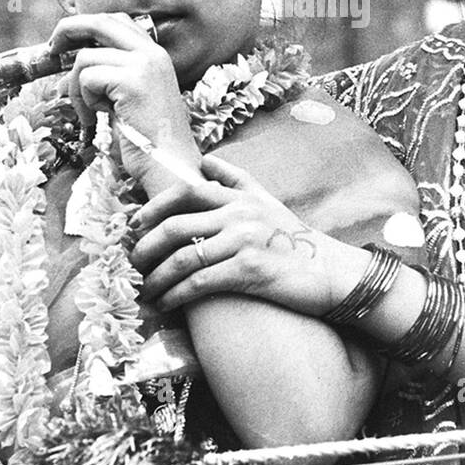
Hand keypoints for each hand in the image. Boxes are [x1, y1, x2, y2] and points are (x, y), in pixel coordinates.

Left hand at [48, 13, 199, 192]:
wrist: (169, 164)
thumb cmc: (147, 139)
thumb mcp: (128, 99)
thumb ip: (107, 78)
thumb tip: (66, 75)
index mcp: (155, 55)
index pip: (116, 21)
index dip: (86, 26)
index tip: (66, 42)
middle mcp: (152, 53)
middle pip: (100, 22)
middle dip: (69, 30)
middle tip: (51, 48)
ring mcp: (144, 65)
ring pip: (86, 58)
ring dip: (76, 87)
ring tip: (90, 112)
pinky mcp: (133, 81)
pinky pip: (87, 79)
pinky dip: (84, 101)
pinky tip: (99, 117)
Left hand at [129, 154, 368, 315]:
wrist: (334, 273)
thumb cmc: (297, 242)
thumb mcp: (268, 201)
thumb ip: (236, 180)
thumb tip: (205, 160)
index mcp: (241, 196)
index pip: (186, 191)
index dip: (153, 207)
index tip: (133, 226)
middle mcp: (240, 213)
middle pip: (175, 225)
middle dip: (144, 246)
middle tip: (131, 263)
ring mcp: (245, 240)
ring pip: (182, 256)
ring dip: (155, 277)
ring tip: (144, 290)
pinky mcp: (250, 269)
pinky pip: (199, 282)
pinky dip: (175, 295)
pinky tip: (165, 304)